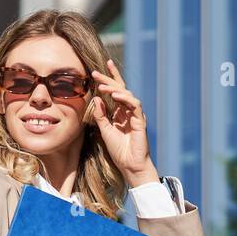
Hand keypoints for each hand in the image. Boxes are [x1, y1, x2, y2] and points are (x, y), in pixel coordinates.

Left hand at [89, 58, 158, 186]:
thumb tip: (96, 98)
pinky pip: (135, 105)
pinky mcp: (140, 120)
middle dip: (108, 79)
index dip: (108, 79)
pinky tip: (115, 96)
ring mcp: (135, 114)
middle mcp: (128, 111)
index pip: (114, 91)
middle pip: (120, 89)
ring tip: (102, 86)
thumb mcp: (104, 130)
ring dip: (114, 89)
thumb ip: (100, 114)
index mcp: (120, 112)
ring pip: (127, 94)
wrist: (129, 165)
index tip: (97, 70)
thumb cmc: (118, 150)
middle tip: (95, 73)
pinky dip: (125, 98)